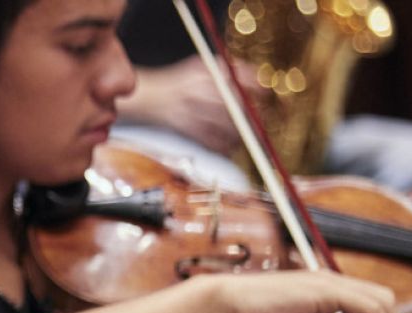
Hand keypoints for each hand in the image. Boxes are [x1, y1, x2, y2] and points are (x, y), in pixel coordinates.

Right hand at [117, 58, 267, 153]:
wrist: (146, 97)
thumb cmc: (177, 82)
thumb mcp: (201, 66)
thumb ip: (228, 70)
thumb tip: (259, 81)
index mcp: (205, 70)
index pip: (240, 77)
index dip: (258, 89)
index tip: (265, 96)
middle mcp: (198, 87)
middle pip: (236, 104)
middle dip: (250, 117)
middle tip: (258, 124)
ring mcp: (190, 107)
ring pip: (225, 124)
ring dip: (239, 134)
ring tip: (244, 138)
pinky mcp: (183, 125)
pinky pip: (210, 139)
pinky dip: (223, 146)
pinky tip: (228, 147)